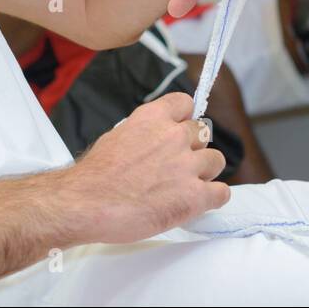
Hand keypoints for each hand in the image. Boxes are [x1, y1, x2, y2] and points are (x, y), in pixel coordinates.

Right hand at [63, 93, 229, 243]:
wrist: (86, 203)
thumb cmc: (94, 176)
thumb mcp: (117, 136)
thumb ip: (144, 133)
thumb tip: (154, 142)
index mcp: (153, 117)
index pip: (186, 103)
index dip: (184, 119)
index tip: (180, 131)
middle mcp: (175, 136)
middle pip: (204, 133)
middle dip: (194, 148)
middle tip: (177, 166)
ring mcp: (187, 166)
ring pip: (217, 161)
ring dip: (205, 173)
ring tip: (186, 186)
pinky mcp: (195, 196)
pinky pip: (222, 193)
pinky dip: (213, 198)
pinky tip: (197, 203)